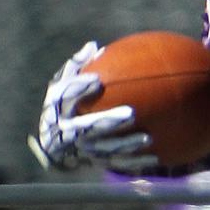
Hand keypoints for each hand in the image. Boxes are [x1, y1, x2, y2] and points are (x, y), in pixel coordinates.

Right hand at [29, 41, 156, 172]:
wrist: (54, 146)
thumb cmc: (63, 106)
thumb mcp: (62, 85)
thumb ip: (76, 67)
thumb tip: (93, 46)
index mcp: (58, 108)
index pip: (65, 97)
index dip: (79, 89)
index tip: (96, 80)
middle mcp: (66, 130)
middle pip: (87, 127)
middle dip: (109, 122)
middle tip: (131, 114)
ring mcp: (81, 149)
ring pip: (104, 149)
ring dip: (125, 145)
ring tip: (147, 138)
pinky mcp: (94, 162)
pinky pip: (116, 163)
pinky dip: (134, 161)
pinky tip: (155, 157)